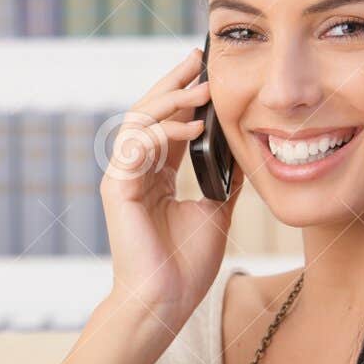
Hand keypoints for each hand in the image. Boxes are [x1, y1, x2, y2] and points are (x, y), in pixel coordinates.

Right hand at [101, 48, 241, 330]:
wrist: (165, 301)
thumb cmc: (186, 264)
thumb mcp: (217, 208)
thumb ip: (224, 176)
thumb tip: (246, 144)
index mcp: (155, 175)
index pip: (167, 123)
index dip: (184, 94)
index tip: (206, 69)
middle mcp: (135, 171)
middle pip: (147, 112)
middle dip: (172, 84)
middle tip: (198, 61)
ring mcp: (122, 178)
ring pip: (137, 122)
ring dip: (169, 103)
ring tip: (200, 93)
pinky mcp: (117, 189)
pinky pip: (135, 148)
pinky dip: (160, 133)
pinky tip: (189, 128)